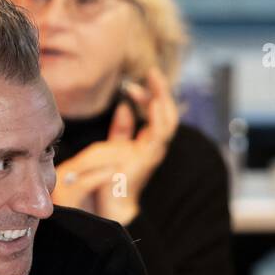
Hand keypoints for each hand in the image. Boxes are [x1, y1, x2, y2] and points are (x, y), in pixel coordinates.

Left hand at [54, 67, 177, 225]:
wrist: (107, 201)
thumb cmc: (105, 178)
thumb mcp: (111, 146)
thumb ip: (121, 129)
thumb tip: (125, 107)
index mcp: (146, 143)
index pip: (155, 114)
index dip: (147, 96)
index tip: (132, 84)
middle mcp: (154, 146)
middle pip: (166, 113)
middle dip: (161, 91)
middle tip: (153, 72)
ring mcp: (154, 151)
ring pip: (169, 119)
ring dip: (163, 97)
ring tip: (156, 79)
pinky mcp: (150, 155)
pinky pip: (161, 131)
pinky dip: (159, 113)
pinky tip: (153, 99)